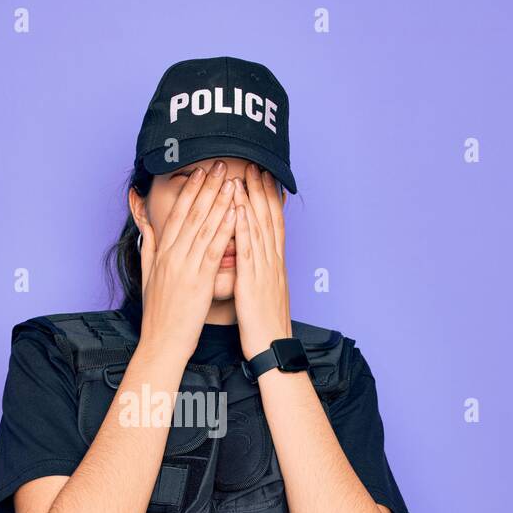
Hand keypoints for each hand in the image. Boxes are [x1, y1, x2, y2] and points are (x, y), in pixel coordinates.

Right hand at [133, 162, 238, 363]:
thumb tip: (143, 217)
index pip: (178, 214)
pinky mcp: (198, 281)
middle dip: (207, 186)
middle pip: (192, 214)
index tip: (200, 171)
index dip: (190, 190)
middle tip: (220, 164)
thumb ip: (148, 242)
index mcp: (162, 253)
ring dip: (219, 201)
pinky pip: (214, 250)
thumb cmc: (158, 312)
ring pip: (204, 227)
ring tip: (232, 180)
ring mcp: (185, 267)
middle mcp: (173, 255)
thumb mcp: (148, 273)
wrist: (161, 342)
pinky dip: (224, 229)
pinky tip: (236, 212)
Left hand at [231, 163, 291, 359]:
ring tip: (246, 175)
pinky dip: (245, 226)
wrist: (272, 347)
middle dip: (263, 191)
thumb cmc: (263, 324)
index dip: (269, 200)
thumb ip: (258, 272)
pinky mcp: (253, 280)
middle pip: (270, 219)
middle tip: (257, 165)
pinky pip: (249, 249)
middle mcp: (272, 262)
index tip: (264, 178)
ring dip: (254, 200)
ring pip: (260, 228)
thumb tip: (253, 261)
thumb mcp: (263, 293)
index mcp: (273, 264)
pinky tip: (239, 208)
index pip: (273, 224)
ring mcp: (264, 269)